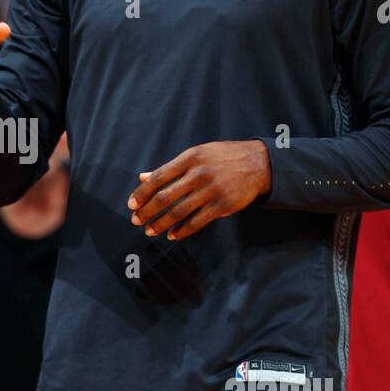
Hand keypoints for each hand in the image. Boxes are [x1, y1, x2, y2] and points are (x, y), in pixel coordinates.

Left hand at [127, 140, 271, 241]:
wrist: (258, 163)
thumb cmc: (222, 158)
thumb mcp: (196, 155)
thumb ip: (170, 169)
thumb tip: (142, 177)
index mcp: (190, 158)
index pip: (159, 177)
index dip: (142, 192)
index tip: (131, 204)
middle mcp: (199, 174)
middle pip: (165, 197)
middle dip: (147, 211)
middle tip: (136, 220)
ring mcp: (211, 190)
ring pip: (179, 211)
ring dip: (161, 224)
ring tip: (150, 231)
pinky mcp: (223, 205)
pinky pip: (197, 222)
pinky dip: (182, 230)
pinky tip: (172, 235)